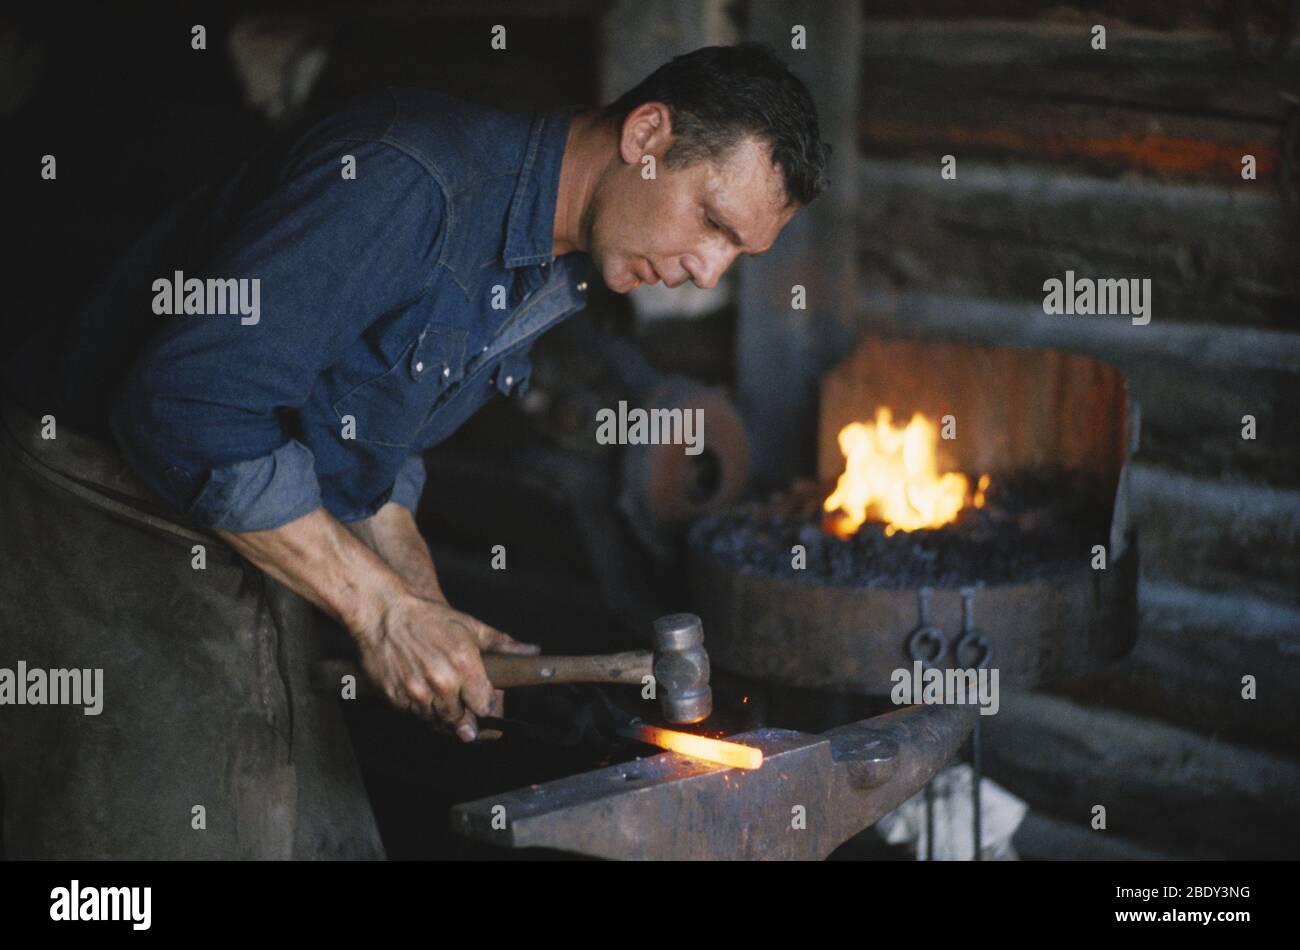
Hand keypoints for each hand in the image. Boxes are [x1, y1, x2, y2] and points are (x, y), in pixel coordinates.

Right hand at [355, 592, 538, 740]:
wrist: (382, 613)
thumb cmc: (427, 618)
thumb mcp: (469, 625)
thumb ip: (501, 644)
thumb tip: (532, 652)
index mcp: (464, 665)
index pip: (486, 707)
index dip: (491, 710)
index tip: (490, 710)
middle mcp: (442, 682)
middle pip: (463, 722)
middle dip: (470, 720)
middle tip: (472, 720)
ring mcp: (417, 693)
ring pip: (439, 723)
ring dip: (447, 720)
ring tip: (448, 706)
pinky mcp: (396, 699)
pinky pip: (416, 717)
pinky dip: (424, 713)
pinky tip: (427, 699)